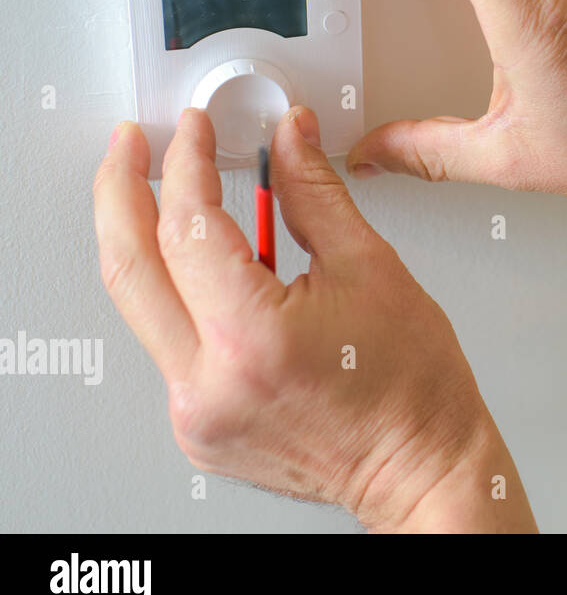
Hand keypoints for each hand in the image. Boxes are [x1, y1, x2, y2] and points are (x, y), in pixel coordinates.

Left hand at [92, 107, 535, 531]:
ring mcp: (195, 412)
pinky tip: (212, 270)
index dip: (189, 164)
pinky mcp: (196, 426)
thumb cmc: (412, 386)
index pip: (189, 228)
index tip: (198, 130)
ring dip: (150, 242)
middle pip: (128, 268)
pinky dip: (182, 296)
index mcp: (253, 340)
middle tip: (131, 147)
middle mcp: (210, 384)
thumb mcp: (371, 268)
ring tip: (174, 197)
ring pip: (142, 306)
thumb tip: (290, 139)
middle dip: (120, 191)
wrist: (419, 465)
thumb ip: (315, 194)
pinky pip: (168, 345)